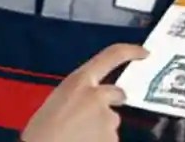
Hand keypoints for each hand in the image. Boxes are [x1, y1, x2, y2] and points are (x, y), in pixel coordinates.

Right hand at [20, 43, 147, 141]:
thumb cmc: (40, 132)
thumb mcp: (56, 101)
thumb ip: (76, 96)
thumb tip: (84, 104)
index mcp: (78, 81)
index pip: (111, 56)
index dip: (131, 51)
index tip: (144, 52)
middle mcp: (98, 96)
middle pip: (117, 93)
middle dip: (111, 103)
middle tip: (91, 118)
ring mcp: (108, 119)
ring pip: (111, 122)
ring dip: (101, 129)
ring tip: (77, 137)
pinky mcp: (113, 139)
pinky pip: (110, 139)